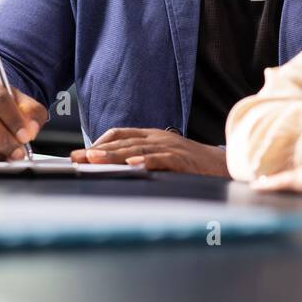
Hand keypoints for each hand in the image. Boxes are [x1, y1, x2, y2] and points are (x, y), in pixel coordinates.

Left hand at [71, 128, 229, 176]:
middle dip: (98, 150)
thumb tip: (113, 167)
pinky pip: (162, 160)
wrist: (224, 165)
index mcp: (152, 135)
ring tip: (95, 160)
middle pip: (123, 142)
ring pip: (137, 150)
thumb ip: (141, 157)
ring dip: (114, 155)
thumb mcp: (162, 155)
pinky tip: (133, 165)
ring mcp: (171, 147)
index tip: (79, 154)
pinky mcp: (183, 160)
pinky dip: (147, 162)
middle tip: (77, 158)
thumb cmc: (191, 164)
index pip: (120, 133)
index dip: (99, 142)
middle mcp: (159, 138)